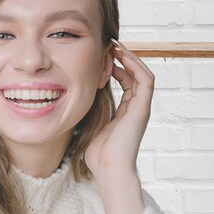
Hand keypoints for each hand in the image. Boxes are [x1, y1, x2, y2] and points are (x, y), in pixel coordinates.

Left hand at [84, 42, 152, 213]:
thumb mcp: (89, 126)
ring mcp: (141, 107)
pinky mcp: (142, 108)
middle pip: (134, 74)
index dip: (115, 67)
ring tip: (116, 46)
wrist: (109, 169)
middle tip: (109, 45)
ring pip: (142, 73)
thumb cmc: (98, 155)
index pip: (125, 82)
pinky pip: (146, 80)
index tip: (101, 56)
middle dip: (123, 58)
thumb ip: (86, 112)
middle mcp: (136, 107)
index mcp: (125, 112)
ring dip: (131, 58)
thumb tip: (67, 102)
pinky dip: (136, 65)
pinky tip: (121, 56)